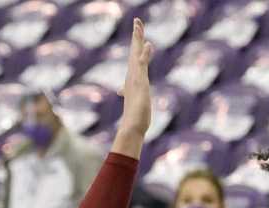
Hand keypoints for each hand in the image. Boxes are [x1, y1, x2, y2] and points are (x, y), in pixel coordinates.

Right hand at [116, 18, 153, 137]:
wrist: (132, 126)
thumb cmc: (135, 116)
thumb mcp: (135, 101)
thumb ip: (129, 93)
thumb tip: (120, 90)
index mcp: (133, 78)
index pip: (135, 57)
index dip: (137, 45)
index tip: (138, 33)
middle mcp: (132, 75)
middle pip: (134, 51)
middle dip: (136, 35)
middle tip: (137, 21)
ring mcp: (135, 78)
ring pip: (136, 54)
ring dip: (138, 39)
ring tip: (139, 24)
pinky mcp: (139, 82)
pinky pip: (142, 64)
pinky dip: (144, 54)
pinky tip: (148, 44)